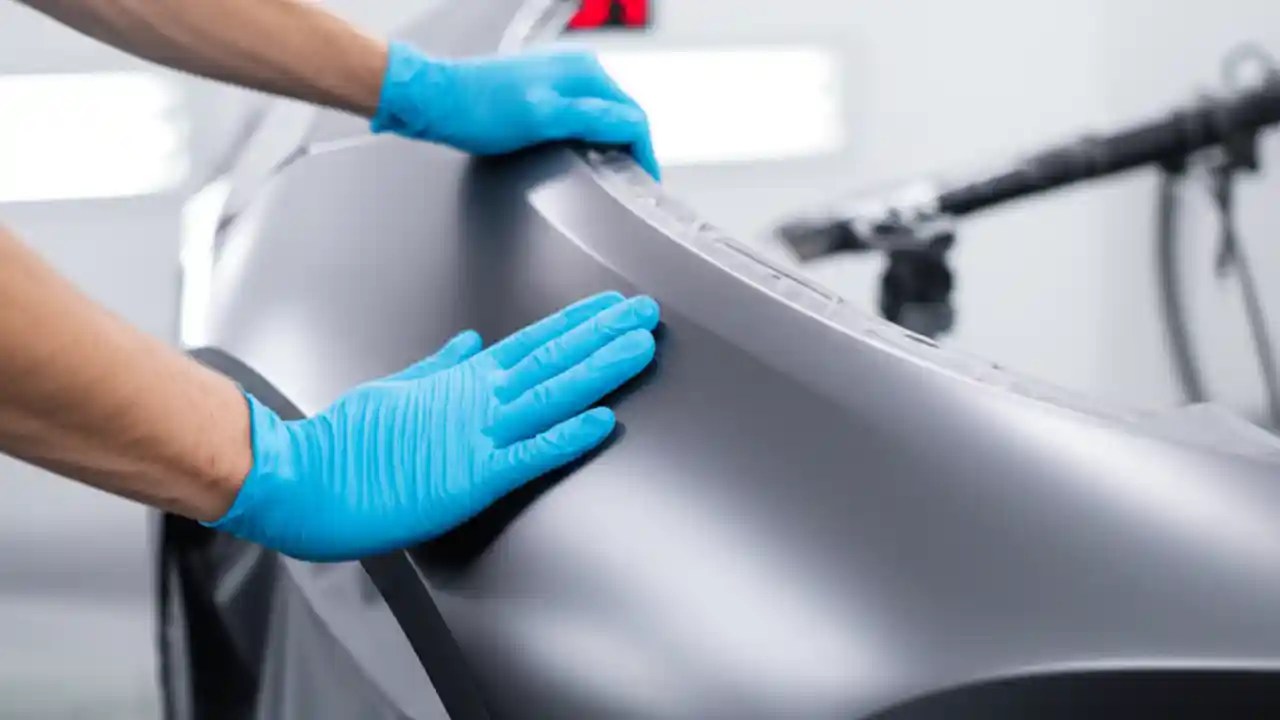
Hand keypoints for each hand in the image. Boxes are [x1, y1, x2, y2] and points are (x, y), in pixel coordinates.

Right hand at [207, 292, 659, 560]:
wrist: (304, 477)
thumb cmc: (344, 440)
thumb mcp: (397, 388)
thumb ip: (438, 367)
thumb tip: (468, 343)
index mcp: (461, 380)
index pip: (534, 342)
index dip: (579, 324)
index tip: (613, 306)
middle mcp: (477, 398)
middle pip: (553, 359)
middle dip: (604, 334)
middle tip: (647, 311)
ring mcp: (477, 434)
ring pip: (552, 394)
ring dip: (600, 369)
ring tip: (640, 346)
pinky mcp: (471, 476)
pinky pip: (529, 454)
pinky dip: (567, 436)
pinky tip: (602, 421)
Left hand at [372, 42, 660, 179]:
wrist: (436, 100)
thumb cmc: (481, 110)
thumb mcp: (544, 118)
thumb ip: (593, 120)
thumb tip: (632, 128)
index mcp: (585, 73)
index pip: (634, 117)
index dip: (644, 154)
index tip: (647, 184)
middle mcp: (578, 70)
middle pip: (622, 115)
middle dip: (633, 149)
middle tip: (634, 184)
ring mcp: (561, 79)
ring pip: (604, 117)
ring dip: (614, 144)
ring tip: (615, 174)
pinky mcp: (545, 91)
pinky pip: (583, 116)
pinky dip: (592, 138)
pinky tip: (584, 155)